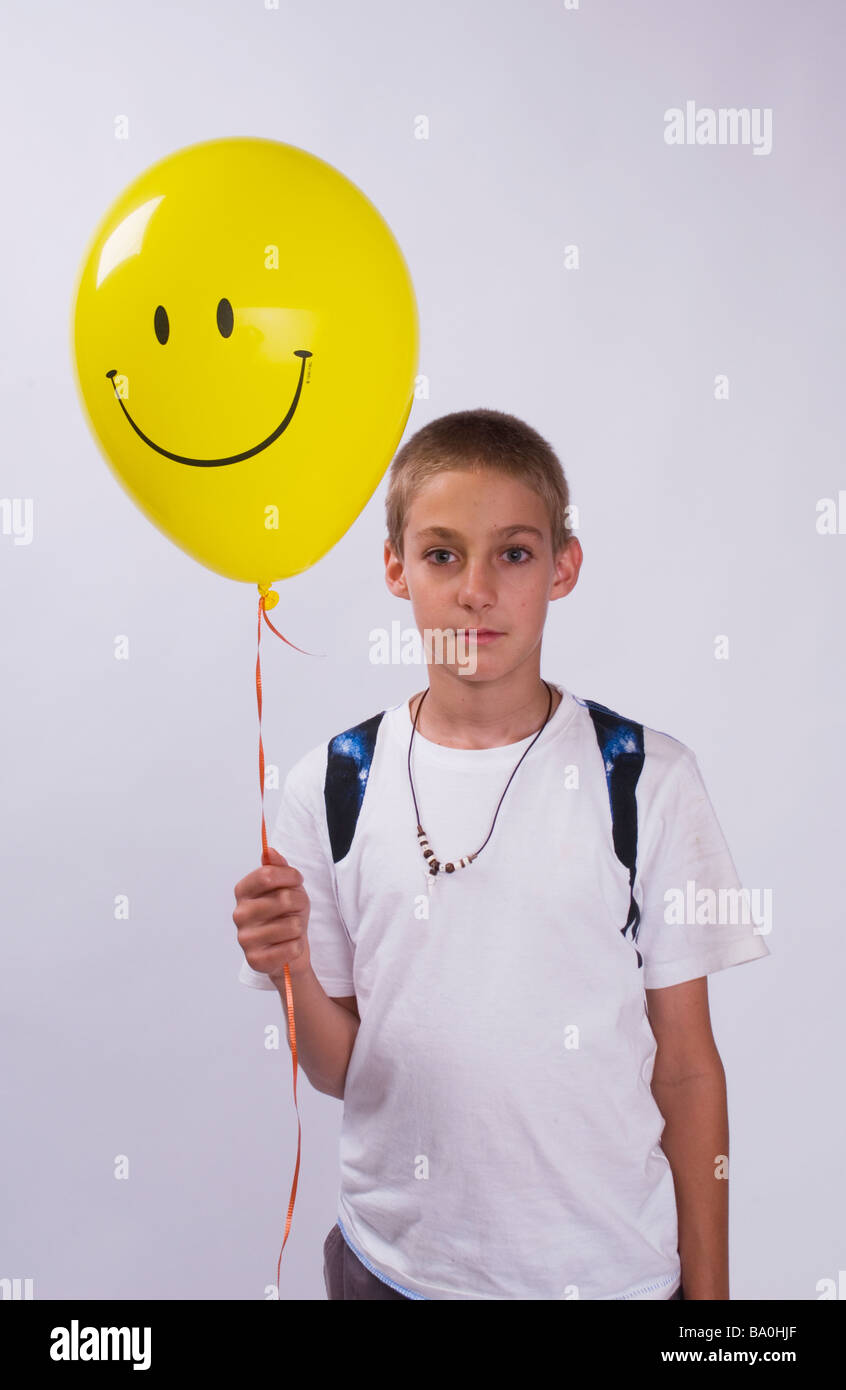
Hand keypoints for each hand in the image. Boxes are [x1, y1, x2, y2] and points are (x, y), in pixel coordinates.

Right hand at [233, 847, 311, 981]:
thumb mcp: (287, 886)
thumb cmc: (287, 914)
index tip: (297, 881)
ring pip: (292, 925)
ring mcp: (244, 939)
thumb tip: (269, 851)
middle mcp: (239, 914)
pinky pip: (292, 948)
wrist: (289, 949)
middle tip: (295, 909)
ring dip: (299, 926)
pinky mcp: (255, 961)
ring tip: (291, 929)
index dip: (290, 876)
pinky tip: (288, 947)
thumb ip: (278, 868)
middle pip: (283, 899)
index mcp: (243, 891)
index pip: (266, 875)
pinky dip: (297, 947)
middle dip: (299, 903)